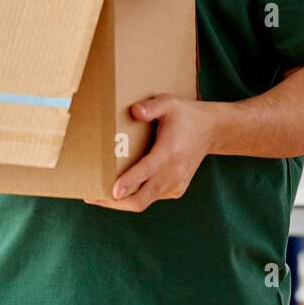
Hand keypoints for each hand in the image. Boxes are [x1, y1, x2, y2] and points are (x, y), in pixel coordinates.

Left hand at [84, 95, 216, 213]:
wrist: (212, 131)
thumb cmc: (186, 115)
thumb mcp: (169, 102)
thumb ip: (151, 107)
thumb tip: (133, 111)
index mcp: (170, 152)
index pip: (147, 171)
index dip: (129, 183)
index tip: (111, 191)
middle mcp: (174, 173)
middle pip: (141, 199)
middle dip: (114, 202)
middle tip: (91, 197)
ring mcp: (176, 184)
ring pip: (144, 202)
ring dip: (121, 202)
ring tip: (98, 194)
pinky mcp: (176, 189)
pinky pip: (151, 198)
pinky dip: (134, 197)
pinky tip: (119, 189)